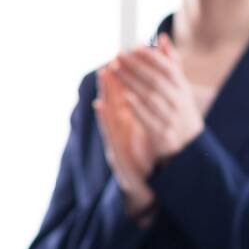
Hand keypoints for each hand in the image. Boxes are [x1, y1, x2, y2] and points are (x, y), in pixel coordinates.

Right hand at [95, 64, 155, 218]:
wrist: (146, 190)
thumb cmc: (145, 161)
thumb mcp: (148, 134)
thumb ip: (146, 114)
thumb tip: (147, 92)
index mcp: (129, 126)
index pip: (124, 98)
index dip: (122, 79)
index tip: (122, 58)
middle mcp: (119, 132)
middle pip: (113, 102)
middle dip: (110, 81)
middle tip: (107, 59)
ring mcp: (116, 142)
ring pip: (108, 113)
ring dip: (103, 93)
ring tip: (102, 75)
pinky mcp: (116, 155)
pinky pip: (109, 134)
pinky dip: (103, 118)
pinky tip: (100, 106)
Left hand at [111, 33, 204, 161]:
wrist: (190, 145)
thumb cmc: (180, 109)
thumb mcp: (180, 86)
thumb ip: (171, 63)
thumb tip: (162, 38)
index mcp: (181, 87)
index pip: (167, 68)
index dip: (151, 57)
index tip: (133, 47)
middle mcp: (178, 101)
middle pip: (155, 80)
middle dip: (135, 67)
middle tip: (117, 56)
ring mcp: (171, 118)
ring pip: (150, 97)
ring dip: (132, 82)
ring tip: (115, 70)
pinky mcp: (163, 134)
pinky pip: (150, 120)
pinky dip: (139, 108)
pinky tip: (125, 97)